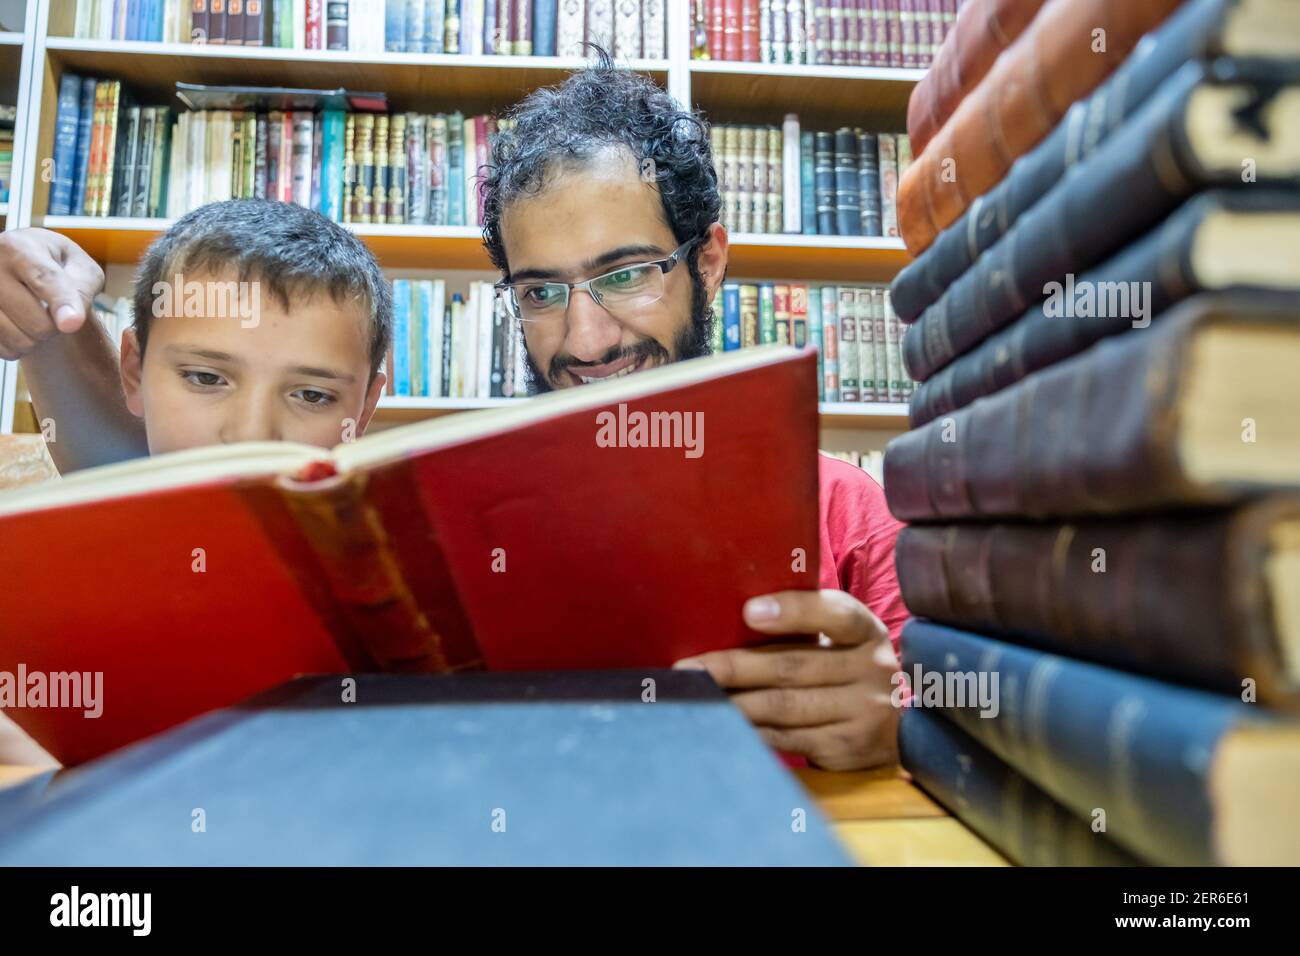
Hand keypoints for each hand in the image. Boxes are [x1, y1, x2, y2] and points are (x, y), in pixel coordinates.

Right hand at [0, 228, 104, 359]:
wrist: (22, 269)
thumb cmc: (58, 267)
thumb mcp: (80, 268)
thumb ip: (83, 289)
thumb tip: (70, 321)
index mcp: (19, 247)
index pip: (43, 279)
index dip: (60, 302)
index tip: (70, 325)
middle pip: (37, 321)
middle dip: (55, 326)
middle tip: (51, 311)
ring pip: (19, 339)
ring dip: (36, 339)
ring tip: (34, 317)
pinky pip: (4, 349)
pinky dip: (18, 347)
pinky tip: (17, 326)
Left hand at [674, 589, 900, 770]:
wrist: (902, 725)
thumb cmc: (850, 668)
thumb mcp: (847, 638)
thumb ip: (808, 622)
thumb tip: (737, 612)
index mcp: (865, 631)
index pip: (834, 614)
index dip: (793, 612)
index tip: (748, 611)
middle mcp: (871, 670)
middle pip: (793, 666)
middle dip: (733, 667)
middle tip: (687, 669)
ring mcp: (863, 712)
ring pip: (785, 706)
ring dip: (734, 703)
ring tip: (695, 698)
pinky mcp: (846, 747)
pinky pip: (788, 739)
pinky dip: (751, 732)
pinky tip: (722, 725)